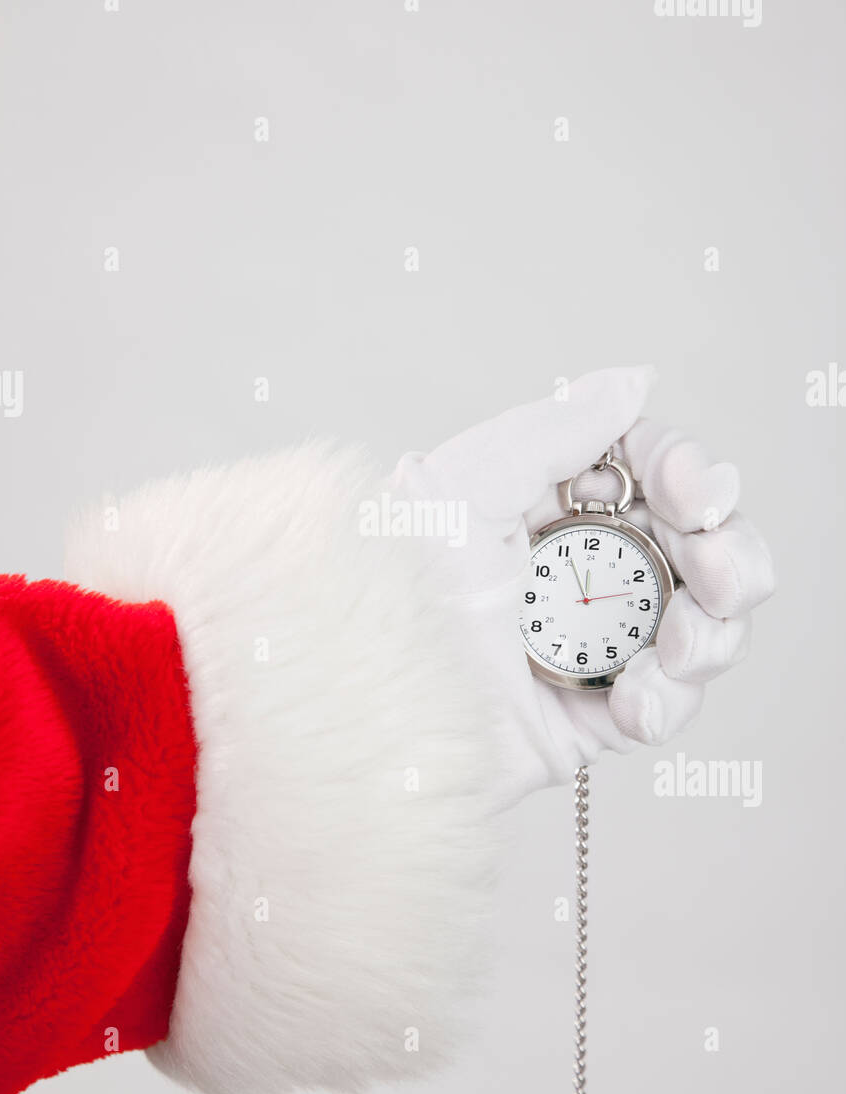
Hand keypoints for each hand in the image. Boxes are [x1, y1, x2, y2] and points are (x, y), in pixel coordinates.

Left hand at [393, 366, 774, 795]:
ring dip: (711, 636)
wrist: (365, 704)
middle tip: (717, 578)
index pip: (653, 472)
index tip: (696, 497)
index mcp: (553, 504)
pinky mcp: (593, 713)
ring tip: (676, 652)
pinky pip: (670, 705)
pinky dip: (667, 702)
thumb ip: (555, 428)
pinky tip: (632, 702)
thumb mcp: (464, 486)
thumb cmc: (391, 586)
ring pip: (707, 625)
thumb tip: (636, 380)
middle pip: (702, 547)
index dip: (692, 475)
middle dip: (730, 558)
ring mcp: (594, 640)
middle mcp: (583, 567)